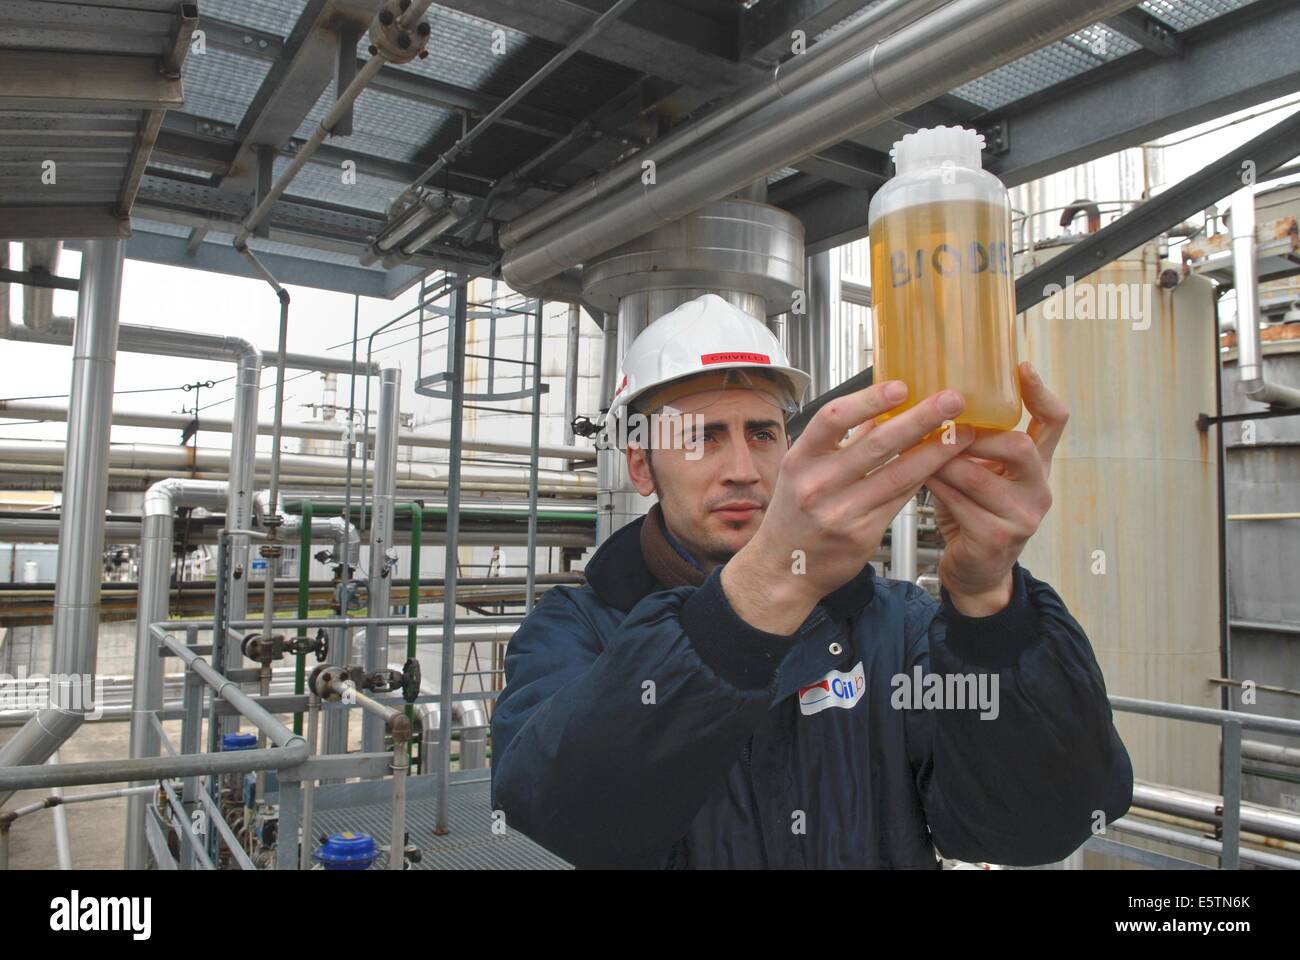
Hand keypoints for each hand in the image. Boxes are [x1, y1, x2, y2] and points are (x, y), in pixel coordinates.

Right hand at [722, 381, 974, 633]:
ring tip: (962, 433)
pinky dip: (924, 479)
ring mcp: (841, 512)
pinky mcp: (862, 534)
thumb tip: (881, 405)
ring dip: (935, 451)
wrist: (784, 568)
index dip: (869, 400)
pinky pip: (900, 500)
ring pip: (898, 474)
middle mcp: (818, 484)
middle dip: (921, 418)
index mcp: (801, 459)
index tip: (901, 386)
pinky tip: (944, 466)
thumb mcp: (804, 470)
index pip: (833, 418)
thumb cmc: (794, 514)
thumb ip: (841, 440)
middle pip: (877, 444)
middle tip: (952, 400)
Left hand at [926, 362, 1068, 615]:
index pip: (1054, 422)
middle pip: (1019, 446)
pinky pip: (959, 504)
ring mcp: (1022, 516)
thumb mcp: (980, 473)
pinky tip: (916, 477)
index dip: (1041, 393)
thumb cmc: (972, 514)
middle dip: (976, 434)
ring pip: (978, 476)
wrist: (975, 573)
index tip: (1022, 367)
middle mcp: (1038, 489)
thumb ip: (973, 443)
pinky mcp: (996, 538)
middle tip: (946, 425)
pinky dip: (934, 487)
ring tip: (917, 447)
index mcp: (1037, 466)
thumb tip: (936, 398)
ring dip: (942, 460)